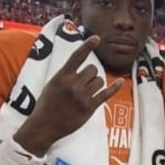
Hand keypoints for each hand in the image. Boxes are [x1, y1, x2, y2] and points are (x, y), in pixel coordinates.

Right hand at [14, 35, 122, 154]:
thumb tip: (79, 67)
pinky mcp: (89, 108)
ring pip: (100, 81)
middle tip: (82, 84)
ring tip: (85, 93)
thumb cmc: (46, 104)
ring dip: (95, 84)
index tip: (97, 38)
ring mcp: (82, 97)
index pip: (77, 57)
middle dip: (90, 75)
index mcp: (62, 77)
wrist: (44, 126)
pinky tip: (120, 82)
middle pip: (93, 70)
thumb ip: (65, 75)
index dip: (87, 46)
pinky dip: (115, 88)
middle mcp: (73, 85)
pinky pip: (106, 94)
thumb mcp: (51, 84)